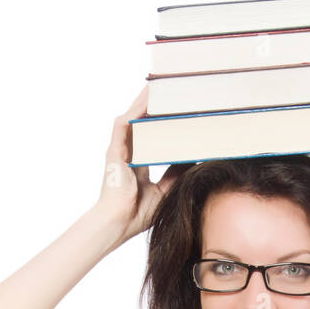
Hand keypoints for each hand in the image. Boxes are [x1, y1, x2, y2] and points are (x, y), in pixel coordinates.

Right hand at [95, 85, 188, 243]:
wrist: (118, 223)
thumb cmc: (136, 213)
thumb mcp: (165, 190)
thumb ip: (177, 174)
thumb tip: (195, 160)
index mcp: (139, 163)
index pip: (154, 137)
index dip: (164, 125)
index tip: (178, 114)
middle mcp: (129, 153)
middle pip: (143, 123)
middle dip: (154, 107)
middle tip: (169, 90)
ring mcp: (120, 150)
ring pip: (134, 118)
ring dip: (144, 102)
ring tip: (157, 85)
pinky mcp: (115, 150)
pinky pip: (125, 124)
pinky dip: (135, 110)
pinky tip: (145, 97)